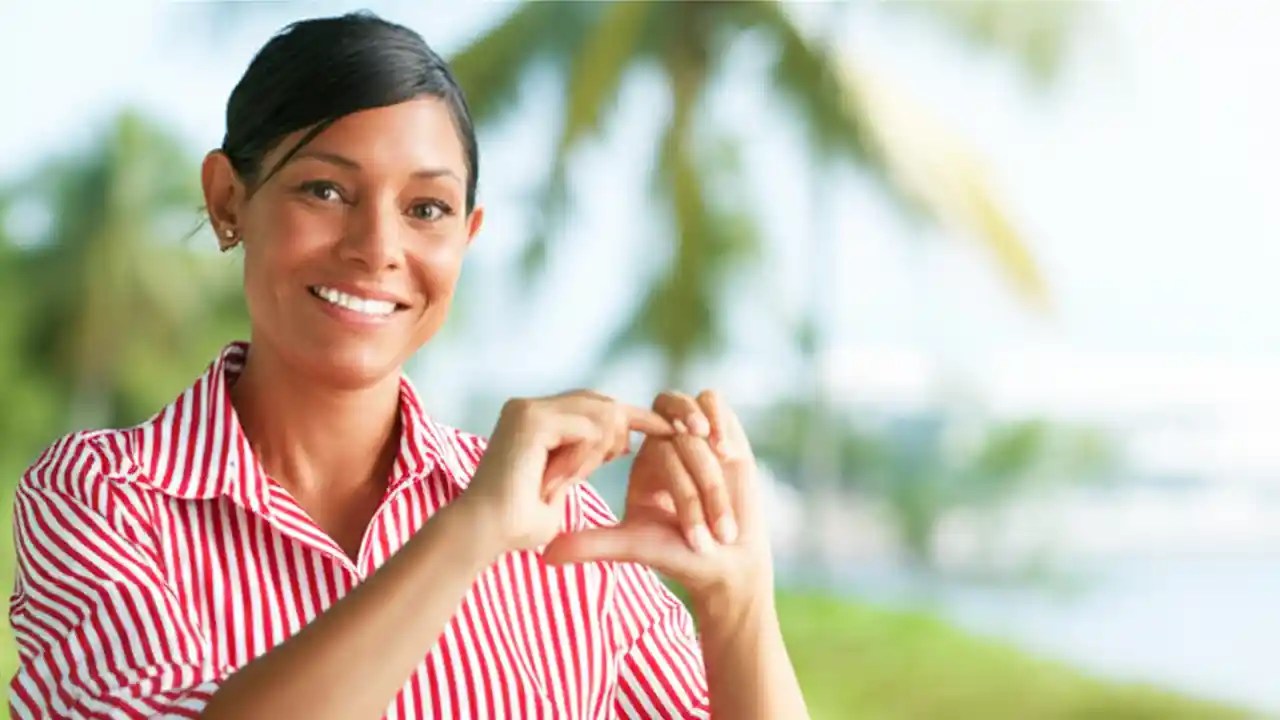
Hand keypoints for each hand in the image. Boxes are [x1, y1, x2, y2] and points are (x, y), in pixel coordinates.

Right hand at [458, 390, 674, 555]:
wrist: (485, 536)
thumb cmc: (519, 524)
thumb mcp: (563, 481)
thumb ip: (584, 457)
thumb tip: (619, 440)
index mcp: (533, 417)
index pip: (592, 404)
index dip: (629, 416)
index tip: (665, 430)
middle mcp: (529, 406)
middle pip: (601, 402)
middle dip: (619, 432)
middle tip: (612, 460)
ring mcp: (528, 409)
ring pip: (601, 413)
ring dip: (602, 450)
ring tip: (576, 476)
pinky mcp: (532, 421)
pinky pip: (589, 429)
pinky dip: (589, 455)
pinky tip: (568, 476)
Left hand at [543, 390, 772, 607]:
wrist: (731, 563)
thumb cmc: (681, 556)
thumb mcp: (634, 547)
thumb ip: (593, 544)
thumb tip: (546, 555)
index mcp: (642, 463)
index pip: (623, 430)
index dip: (635, 450)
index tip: (653, 493)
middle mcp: (668, 444)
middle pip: (664, 429)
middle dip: (690, 485)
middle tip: (700, 526)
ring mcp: (699, 436)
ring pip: (689, 412)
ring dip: (705, 447)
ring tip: (714, 477)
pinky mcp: (728, 433)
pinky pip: (714, 401)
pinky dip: (718, 418)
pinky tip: (727, 451)